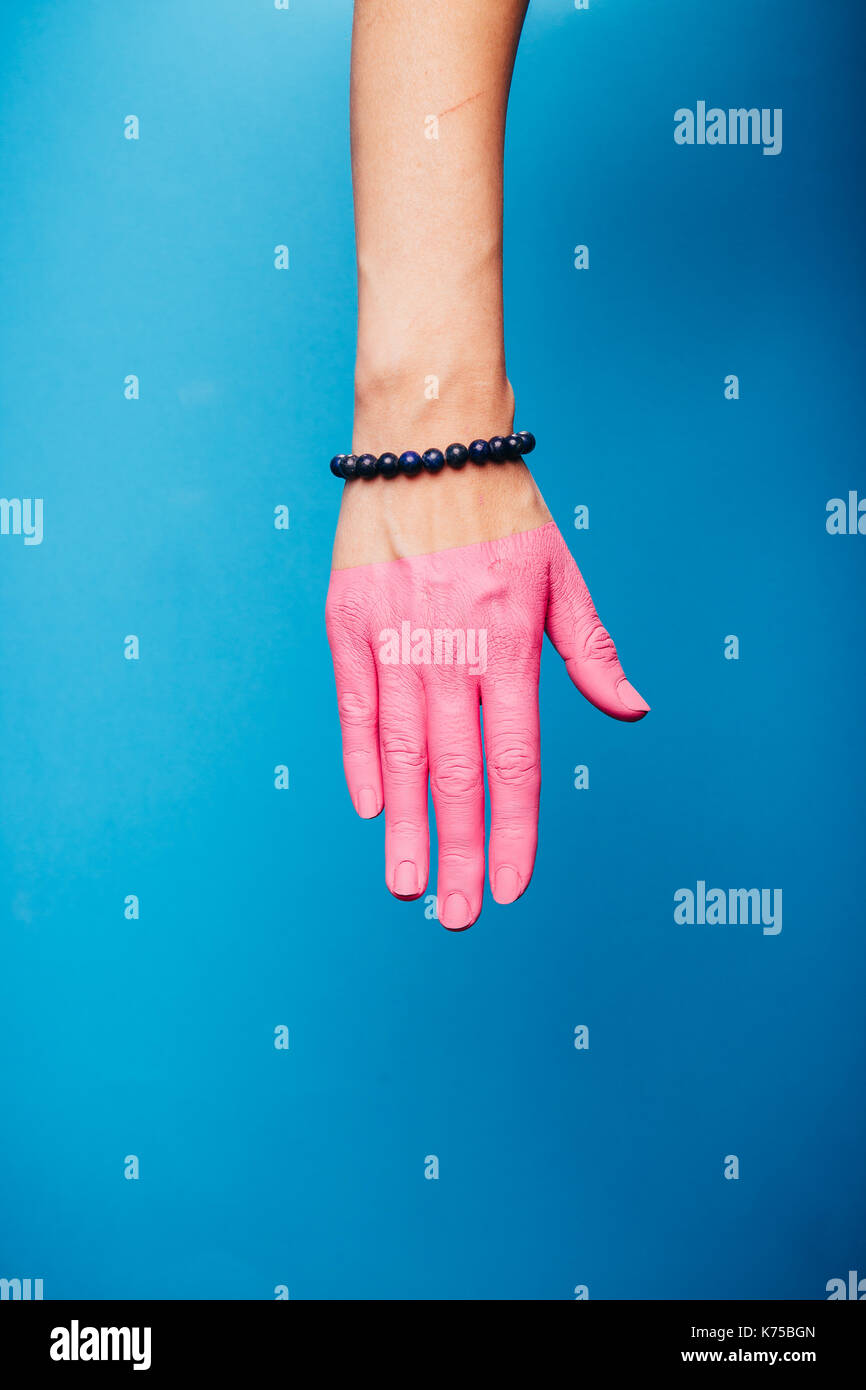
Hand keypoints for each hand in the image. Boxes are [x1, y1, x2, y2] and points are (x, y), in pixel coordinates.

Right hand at [326, 475, 648, 930]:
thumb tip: (633, 711)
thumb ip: (592, 651)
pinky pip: (353, 705)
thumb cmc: (503, 508)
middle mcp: (452, 651)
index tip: (510, 888)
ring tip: (407, 886)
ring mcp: (394, 639)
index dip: (513, 832)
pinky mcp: (348, 623)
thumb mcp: (563, 573)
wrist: (428, 438)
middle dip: (459, 852)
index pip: (515, 762)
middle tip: (456, 916)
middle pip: (458, 774)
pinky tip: (371, 808)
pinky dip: (359, 759)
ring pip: (401, 752)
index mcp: (510, 643)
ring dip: (407, 825)